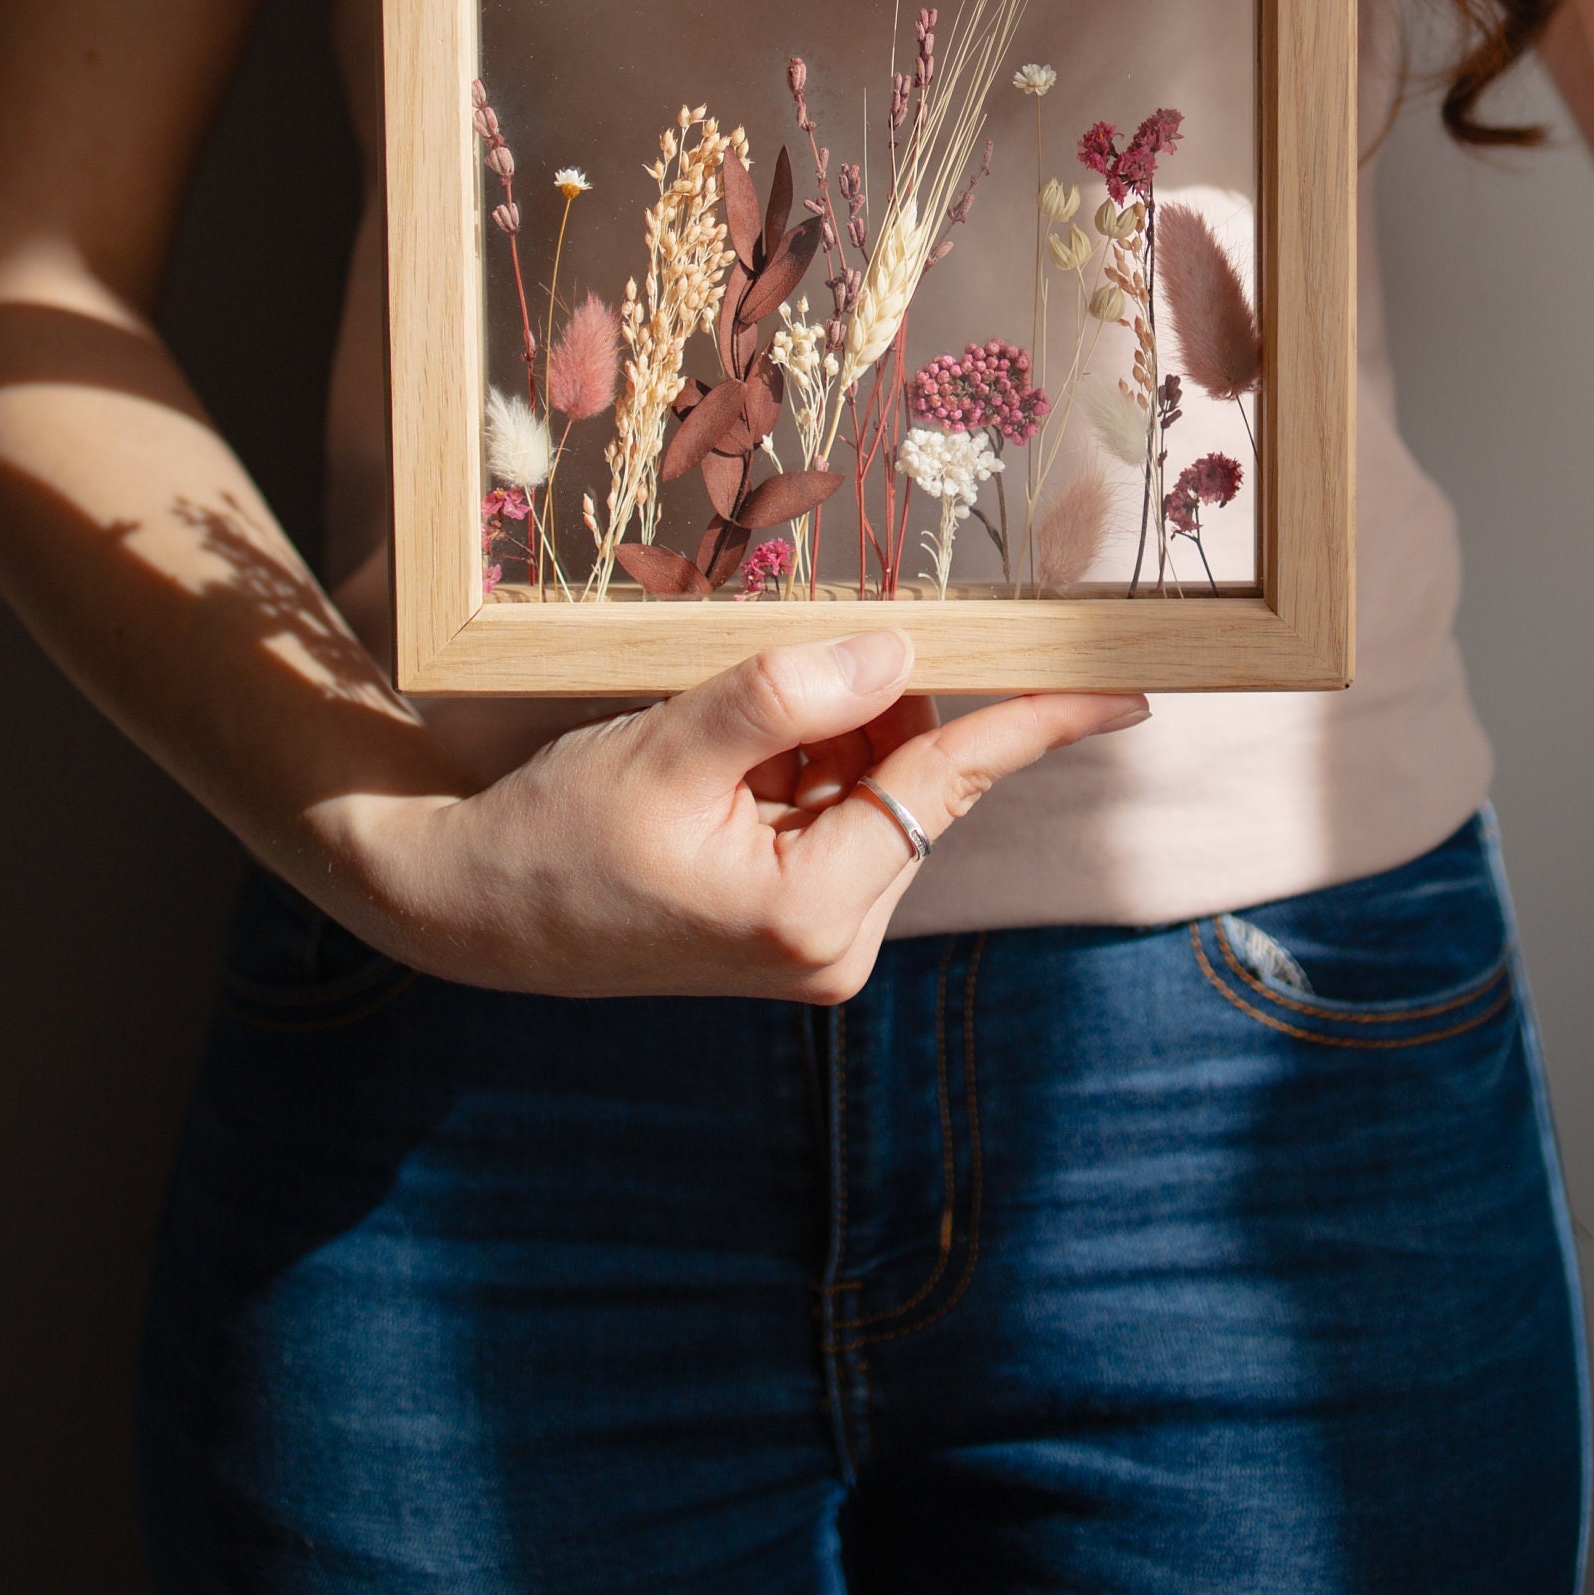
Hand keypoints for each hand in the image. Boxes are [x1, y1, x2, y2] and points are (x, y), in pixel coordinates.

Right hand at [325, 631, 1147, 1001]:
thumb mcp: (663, 749)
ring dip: (818, 732)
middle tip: (762, 687)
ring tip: (708, 742)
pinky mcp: (789, 922)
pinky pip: (832, 806)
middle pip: (907, 774)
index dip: (1037, 725)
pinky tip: (716, 764)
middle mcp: (833, 940)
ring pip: (869, 782)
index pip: (947, 784)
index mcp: (815, 912)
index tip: (1127, 694)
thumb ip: (782, 695)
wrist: (466, 908)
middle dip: (861, 707)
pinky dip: (796, 760)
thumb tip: (899, 654)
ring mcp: (813, 937)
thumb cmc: (550, 837)